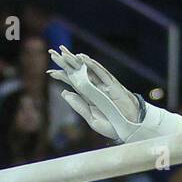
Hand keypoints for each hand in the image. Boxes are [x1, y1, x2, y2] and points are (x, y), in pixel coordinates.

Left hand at [48, 46, 181, 143]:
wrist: (132, 128)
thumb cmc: (114, 125)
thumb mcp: (92, 119)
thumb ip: (79, 106)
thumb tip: (64, 93)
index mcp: (89, 97)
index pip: (73, 83)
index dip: (62, 76)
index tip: (50, 71)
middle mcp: (95, 88)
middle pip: (78, 72)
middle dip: (66, 63)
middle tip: (53, 53)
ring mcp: (104, 85)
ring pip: (88, 69)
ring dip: (76, 61)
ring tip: (65, 53)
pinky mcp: (113, 84)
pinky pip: (102, 72)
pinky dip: (92, 65)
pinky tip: (83, 58)